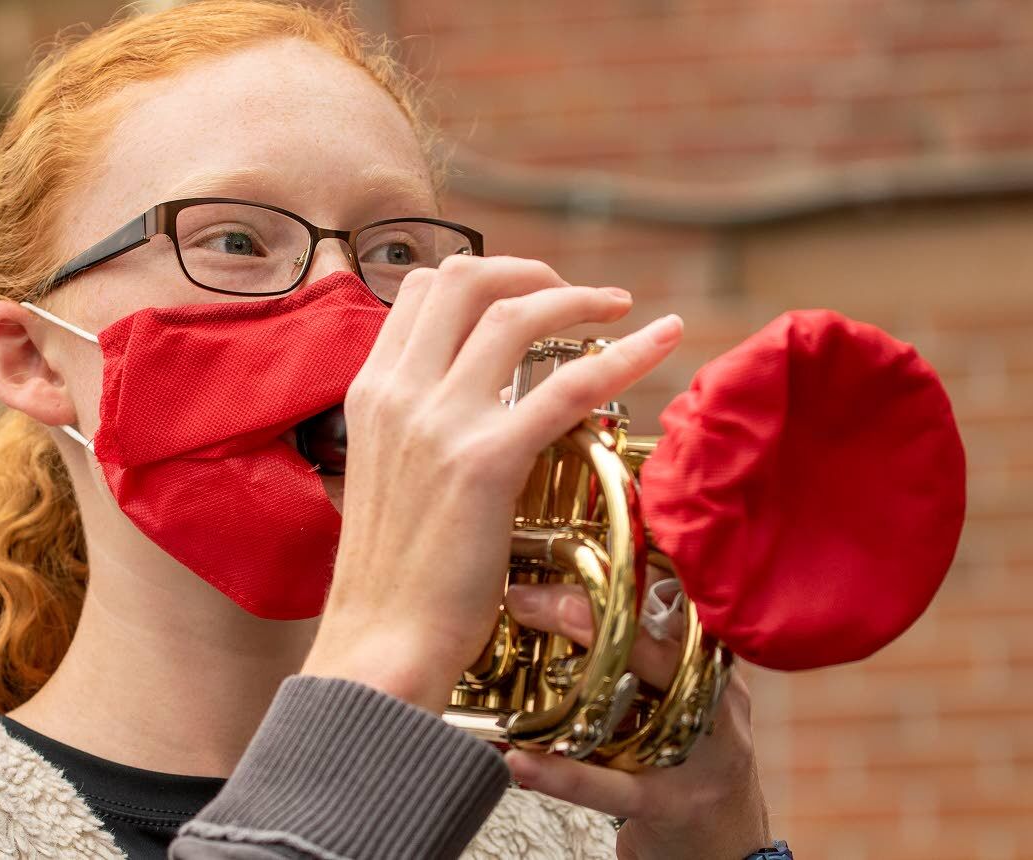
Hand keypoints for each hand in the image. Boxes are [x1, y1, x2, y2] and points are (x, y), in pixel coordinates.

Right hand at [302, 255, 683, 713]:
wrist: (380, 647)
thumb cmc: (391, 579)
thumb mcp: (387, 480)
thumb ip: (417, 430)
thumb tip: (467, 408)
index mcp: (370, 393)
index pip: (424, 290)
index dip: (484, 278)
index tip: (527, 297)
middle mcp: (398, 393)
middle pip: (466, 278)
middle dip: (530, 269)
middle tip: (575, 294)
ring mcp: (439, 422)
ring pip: (516, 314)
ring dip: (578, 296)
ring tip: (621, 307)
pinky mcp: (486, 461)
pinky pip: (568, 385)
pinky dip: (624, 353)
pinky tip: (662, 338)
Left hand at [503, 583, 771, 859]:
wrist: (727, 844)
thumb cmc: (688, 752)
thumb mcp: (681, 687)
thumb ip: (645, 639)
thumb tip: (575, 580)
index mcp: (711, 660)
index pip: (677, 600)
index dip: (628, 569)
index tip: (573, 540)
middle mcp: (714, 699)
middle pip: (660, 646)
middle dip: (594, 616)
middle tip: (528, 596)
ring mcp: (698, 754)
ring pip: (644, 711)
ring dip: (580, 685)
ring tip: (530, 660)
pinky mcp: (673, 804)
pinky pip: (615, 788)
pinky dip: (563, 775)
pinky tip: (519, 761)